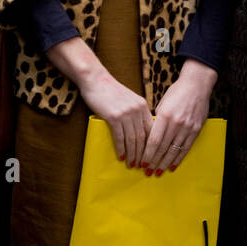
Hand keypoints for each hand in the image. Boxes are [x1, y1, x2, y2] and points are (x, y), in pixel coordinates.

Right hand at [47, 37, 150, 166]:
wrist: (95, 79)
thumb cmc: (110, 90)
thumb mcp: (129, 99)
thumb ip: (136, 112)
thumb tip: (139, 131)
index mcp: (142, 105)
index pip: (151, 130)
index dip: (151, 146)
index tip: (150, 156)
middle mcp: (136, 110)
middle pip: (143, 137)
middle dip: (143, 154)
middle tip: (142, 166)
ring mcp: (125, 113)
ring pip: (132, 139)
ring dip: (133, 154)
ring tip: (132, 164)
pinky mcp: (113, 116)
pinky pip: (119, 137)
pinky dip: (121, 149)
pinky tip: (121, 157)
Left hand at [143, 59, 216, 172]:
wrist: (196, 85)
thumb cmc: (176, 93)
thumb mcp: (161, 104)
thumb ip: (156, 121)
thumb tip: (150, 136)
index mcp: (164, 115)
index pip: (154, 140)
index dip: (148, 154)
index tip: (142, 162)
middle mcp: (176, 123)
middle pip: (163, 148)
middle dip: (154, 161)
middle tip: (147, 171)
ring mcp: (187, 127)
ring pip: (175, 151)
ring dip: (165, 163)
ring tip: (158, 172)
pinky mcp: (196, 130)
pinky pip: (186, 148)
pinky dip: (179, 159)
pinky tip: (172, 166)